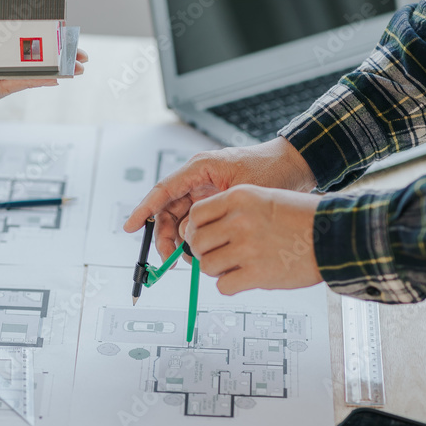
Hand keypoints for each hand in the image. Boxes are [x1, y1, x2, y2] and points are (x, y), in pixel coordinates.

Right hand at [123, 137, 316, 262]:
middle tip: (168, 259)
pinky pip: (196, 222)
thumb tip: (191, 236)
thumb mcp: (241, 191)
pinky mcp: (214, 201)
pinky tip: (201, 252)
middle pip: (169, 209)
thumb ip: (214, 212)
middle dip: (165, 235)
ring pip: (181, 219)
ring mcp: (205, 191)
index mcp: (200, 168)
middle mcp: (197, 178)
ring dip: (180, 240)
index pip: (163, 190)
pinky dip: (195, 238)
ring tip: (189, 259)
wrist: (296, 165)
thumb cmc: (271, 170)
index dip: (144, 210)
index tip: (130, 227)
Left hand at [181, 185, 321, 294]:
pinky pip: (223, 286)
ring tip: (233, 267)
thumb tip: (203, 231)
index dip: (195, 228)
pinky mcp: (257, 274)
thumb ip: (233, 211)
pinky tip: (244, 278)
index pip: (196, 214)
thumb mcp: (264, 197)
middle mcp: (240, 221)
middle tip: (217, 254)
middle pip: (197, 241)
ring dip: (216, 270)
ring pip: (207, 266)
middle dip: (203, 251)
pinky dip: (230, 286)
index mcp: (239, 197)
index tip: (201, 236)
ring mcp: (247, 248)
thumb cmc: (304, 217)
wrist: (336, 235)